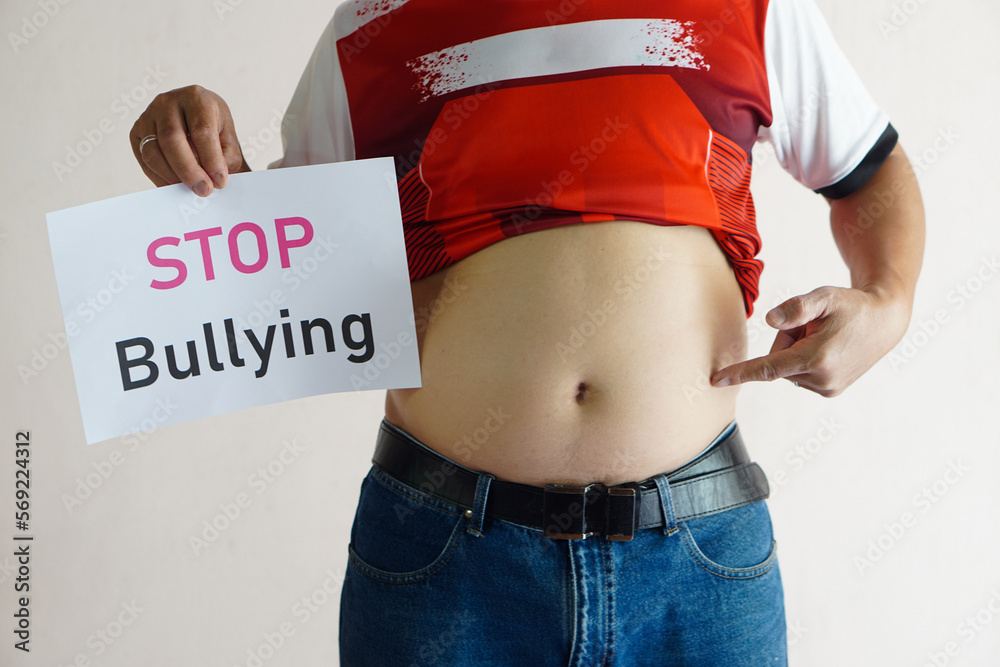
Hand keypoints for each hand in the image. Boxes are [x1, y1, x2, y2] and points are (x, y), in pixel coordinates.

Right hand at [129, 85, 247, 195]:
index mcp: (196, 98)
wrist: (195, 118)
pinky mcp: (137, 133)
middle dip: (189, 170)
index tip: (220, 182)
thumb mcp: (228, 138)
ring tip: (191, 189)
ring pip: (153, 153)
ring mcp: (148, 116)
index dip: (211, 159)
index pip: (201, 130)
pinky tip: (177, 186)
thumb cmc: (214, 128)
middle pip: (172, 139)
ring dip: (173, 177)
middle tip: (203, 190)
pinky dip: (161, 178)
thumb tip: (215, 180)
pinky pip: (144, 161)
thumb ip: (226, 158)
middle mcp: (168, 102)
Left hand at [710, 286, 909, 396]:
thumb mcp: (824, 297)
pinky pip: (800, 374)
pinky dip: (806, 360)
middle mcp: (822, 379)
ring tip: (826, 337)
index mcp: (817, 357)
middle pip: (778, 360)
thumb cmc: (851, 305)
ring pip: (788, 368)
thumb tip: (769, 321)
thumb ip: (796, 307)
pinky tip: (829, 349)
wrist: (885, 322)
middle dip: (788, 340)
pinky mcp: (830, 391)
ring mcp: (827, 388)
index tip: (715, 380)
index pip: (768, 367)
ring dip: (798, 351)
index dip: (740, 373)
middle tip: (816, 326)